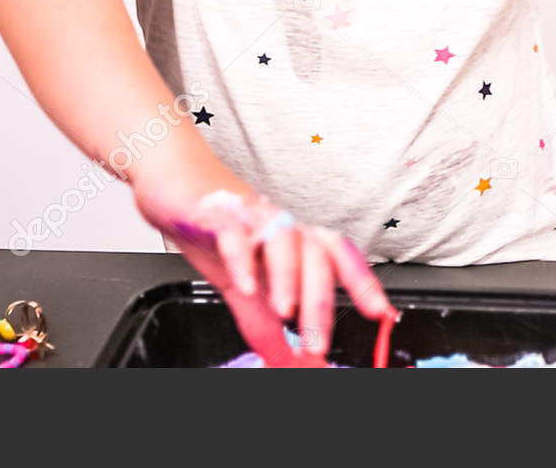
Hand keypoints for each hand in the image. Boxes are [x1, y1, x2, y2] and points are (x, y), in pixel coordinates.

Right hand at [134, 184, 397, 366]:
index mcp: (296, 241)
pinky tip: (244, 284)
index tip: (381, 312)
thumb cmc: (218, 234)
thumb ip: (266, 325)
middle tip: (317, 343)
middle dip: (320, 302)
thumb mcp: (245, 287)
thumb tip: (290, 364)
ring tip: (285, 312)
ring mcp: (252, 217)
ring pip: (283, 241)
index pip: (339, 258)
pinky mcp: (217, 213)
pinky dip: (241, 259)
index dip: (362, 283)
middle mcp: (282, 226)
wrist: (175, 191)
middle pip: (315, 257)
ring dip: (288, 278)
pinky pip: (235, 233)